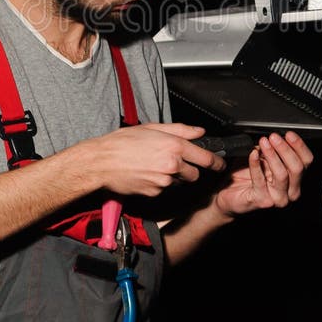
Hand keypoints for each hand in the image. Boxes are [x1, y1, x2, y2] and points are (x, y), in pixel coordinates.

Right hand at [82, 122, 226, 197]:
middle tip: (175, 163)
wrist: (102, 162)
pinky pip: (164, 189)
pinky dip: (159, 184)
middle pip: (194, 174)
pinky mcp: (154, 193)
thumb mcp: (153, 128)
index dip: (216, 162)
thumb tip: (199, 132)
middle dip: (189, 170)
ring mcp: (164, 181)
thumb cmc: (123, 142)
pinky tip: (147, 174)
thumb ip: (180, 130)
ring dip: (174, 177)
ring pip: (179, 182)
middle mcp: (172, 165)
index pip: (206, 158)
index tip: (220, 164)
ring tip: (155, 166)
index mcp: (174, 146)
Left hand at [212, 131, 313, 216]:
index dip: (299, 146)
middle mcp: (291, 190)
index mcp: (296, 178)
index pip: (306, 161)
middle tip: (274, 137)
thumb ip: (273, 148)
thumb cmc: (247, 175)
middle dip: (285, 149)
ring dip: (272, 155)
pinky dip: (255, 164)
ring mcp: (278, 198)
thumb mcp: (264, 157)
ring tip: (263, 142)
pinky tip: (253, 154)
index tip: (289, 134)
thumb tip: (276, 135)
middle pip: (297, 168)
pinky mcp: (262, 200)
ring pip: (282, 174)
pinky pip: (260, 180)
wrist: (230, 192)